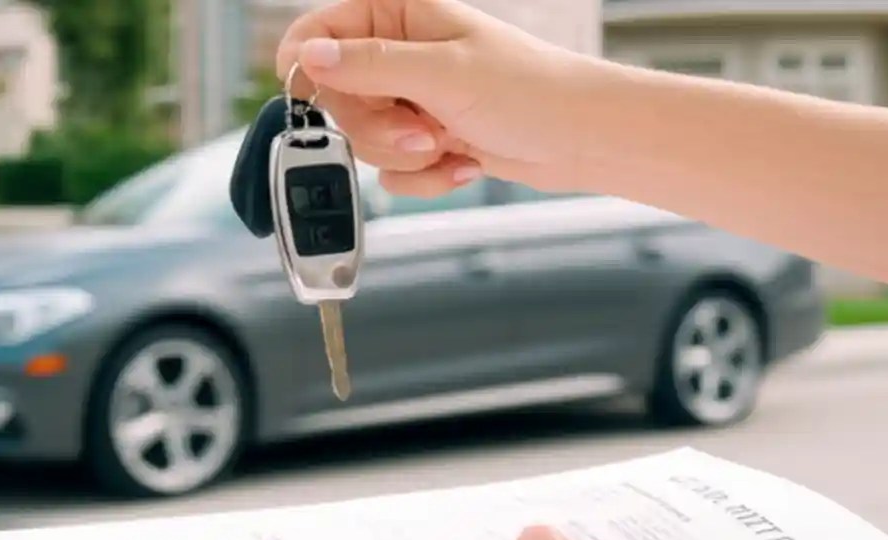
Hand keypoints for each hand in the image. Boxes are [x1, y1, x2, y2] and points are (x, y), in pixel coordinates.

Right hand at [276, 0, 591, 196]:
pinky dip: (424, 176)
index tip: (311, 97)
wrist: (580, 139)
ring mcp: (409, 99)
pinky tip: (461, 160)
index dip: (308, 67)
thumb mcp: (442, 73)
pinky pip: (389, 171)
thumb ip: (369, 65)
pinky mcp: (422, 140)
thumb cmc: (530, 90)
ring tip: (449, 142)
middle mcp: (398, 54)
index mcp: (398, 14)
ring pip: (363, 140)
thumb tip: (309, 58)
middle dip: (377, 126)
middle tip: (421, 130)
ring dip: (405, 154)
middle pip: (336, 99)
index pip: (319, 32)